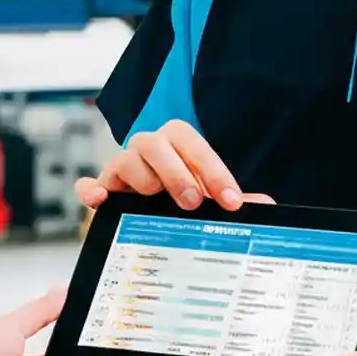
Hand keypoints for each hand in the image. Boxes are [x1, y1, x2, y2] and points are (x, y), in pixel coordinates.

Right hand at [74, 119, 273, 211]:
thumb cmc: (183, 198)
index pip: (195, 146)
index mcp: (178, 144)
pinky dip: (91, 190)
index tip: (232, 202)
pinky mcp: (103, 188)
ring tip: (154, 199)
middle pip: (155, 143)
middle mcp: (149, 149)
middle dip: (177, 172)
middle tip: (193, 202)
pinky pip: (90, 184)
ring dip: (142, 178)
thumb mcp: (210, 199)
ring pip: (125, 159)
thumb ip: (232, 200)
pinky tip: (100, 202)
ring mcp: (123, 167)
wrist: (151, 211)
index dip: (215, 172)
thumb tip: (266, 204)